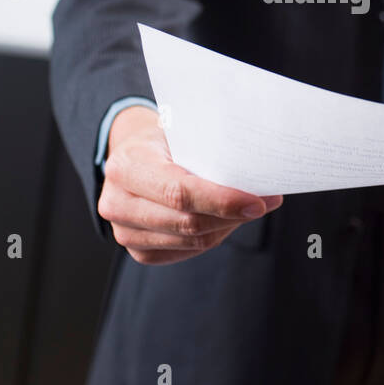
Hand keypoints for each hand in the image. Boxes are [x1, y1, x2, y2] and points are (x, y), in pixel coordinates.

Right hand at [98, 105, 282, 263]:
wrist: (130, 156)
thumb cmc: (161, 141)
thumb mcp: (178, 133)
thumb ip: (207, 152)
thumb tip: (256, 172)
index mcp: (126, 166)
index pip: (178, 192)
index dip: (221, 200)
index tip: (256, 201)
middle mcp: (117, 203)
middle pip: (187, 222)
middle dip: (233, 215)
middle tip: (266, 202)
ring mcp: (124, 233)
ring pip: (191, 241)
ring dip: (227, 227)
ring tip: (250, 209)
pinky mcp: (137, 252)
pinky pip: (185, 252)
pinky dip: (213, 237)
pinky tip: (226, 220)